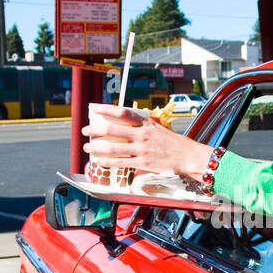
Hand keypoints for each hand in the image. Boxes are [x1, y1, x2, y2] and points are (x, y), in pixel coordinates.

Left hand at [82, 105, 209, 178]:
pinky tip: (99, 161)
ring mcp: (142, 150)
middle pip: (112, 130)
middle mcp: (142, 135)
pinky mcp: (143, 164)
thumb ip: (141, 126)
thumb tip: (123, 125)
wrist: (187, 156)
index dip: (106, 109)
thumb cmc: (171, 142)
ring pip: (113, 149)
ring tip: (87, 147)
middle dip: (95, 130)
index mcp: (145, 123)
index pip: (122, 113)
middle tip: (85, 131)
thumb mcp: (157, 128)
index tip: (94, 109)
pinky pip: (121, 163)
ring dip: (97, 148)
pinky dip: (107, 162)